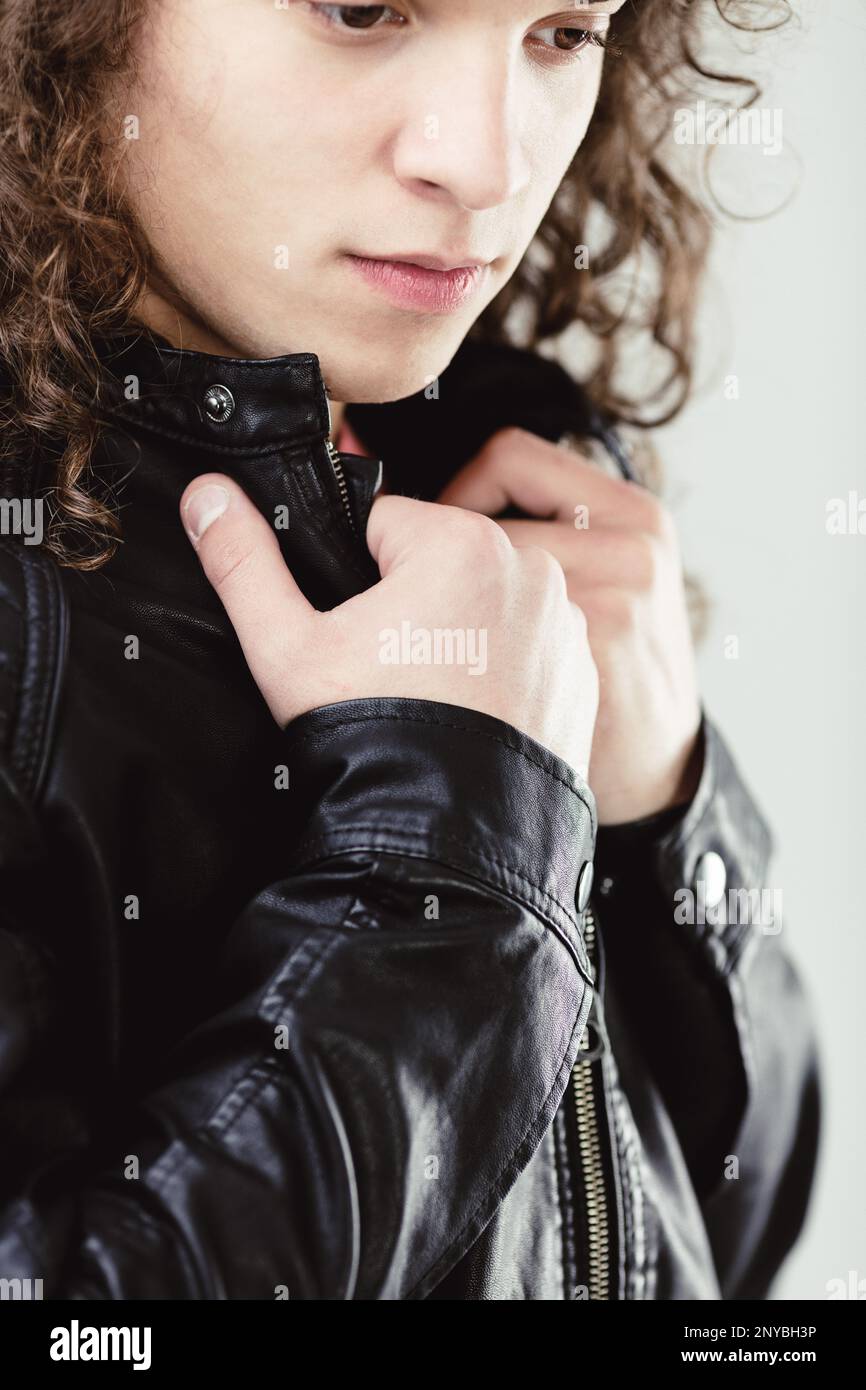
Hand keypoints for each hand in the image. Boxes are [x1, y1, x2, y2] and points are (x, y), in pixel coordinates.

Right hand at [179, 475, 598, 778]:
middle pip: (436, 561)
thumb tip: (207, 498)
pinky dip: (500, 670)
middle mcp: (529, 568)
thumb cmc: (374, 736)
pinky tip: (471, 713)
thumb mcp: (287, 648)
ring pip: (484, 604)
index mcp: (459, 541)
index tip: (353, 637)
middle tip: (387, 674)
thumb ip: (242, 563)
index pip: (380, 524)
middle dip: (408, 605)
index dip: (350, 580)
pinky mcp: (581, 672)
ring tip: (429, 698)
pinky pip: (526, 648)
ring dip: (457, 634)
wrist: (449, 838)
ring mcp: (564, 623)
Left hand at [437, 427, 702, 823]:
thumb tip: (431, 497)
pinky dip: (461, 657)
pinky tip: (474, 688)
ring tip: (456, 656)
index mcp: (632, 514)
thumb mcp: (612, 577)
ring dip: (450, 615)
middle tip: (435, 612)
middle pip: (483, 525)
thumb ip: (551, 529)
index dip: (456, 491)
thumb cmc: (614, 669)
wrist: (659, 768)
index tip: (435, 537)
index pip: (510, 455)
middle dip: (444, 566)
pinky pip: (488, 636)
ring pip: (480, 581)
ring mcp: (614, 603)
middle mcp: (630, 548)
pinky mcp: (588, 658)